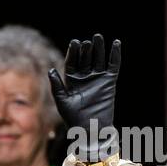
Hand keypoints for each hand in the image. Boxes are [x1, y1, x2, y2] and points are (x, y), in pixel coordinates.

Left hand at [48, 33, 120, 161]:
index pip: (72, 62)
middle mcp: (84, 78)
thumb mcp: (62, 101)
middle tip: (86, 41)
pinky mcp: (109, 82)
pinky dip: (115, 55)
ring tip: (98, 37)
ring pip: (98, 60)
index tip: (75, 42)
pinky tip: (116, 43)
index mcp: (72, 80)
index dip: (74, 52)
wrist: (90, 128)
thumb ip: (57, 86)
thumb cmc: (73, 117)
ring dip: (99, 49)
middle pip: (85, 59)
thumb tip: (51, 70)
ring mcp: (97, 79)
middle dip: (86, 50)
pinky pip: (113, 66)